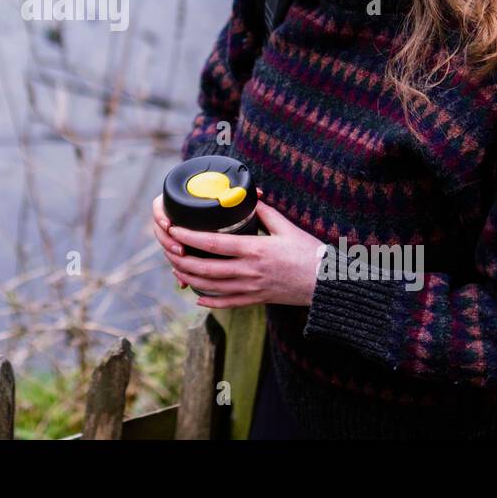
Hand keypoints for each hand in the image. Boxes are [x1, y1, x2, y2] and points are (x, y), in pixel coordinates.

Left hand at [155, 187, 326, 307]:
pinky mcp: (257, 299)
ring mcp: (252, 288)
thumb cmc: (310, 253)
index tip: (174, 230)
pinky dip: (210, 301)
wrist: (328, 284)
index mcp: (255, 249)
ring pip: (212, 287)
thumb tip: (252, 195)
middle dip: (183, 261)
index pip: (213, 243)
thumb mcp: (287, 227)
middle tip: (169, 252)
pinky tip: (198, 296)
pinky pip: (228, 302)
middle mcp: (249, 270)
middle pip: (206, 269)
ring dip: (191, 279)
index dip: (189, 237)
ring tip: (177, 271)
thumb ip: (266, 212)